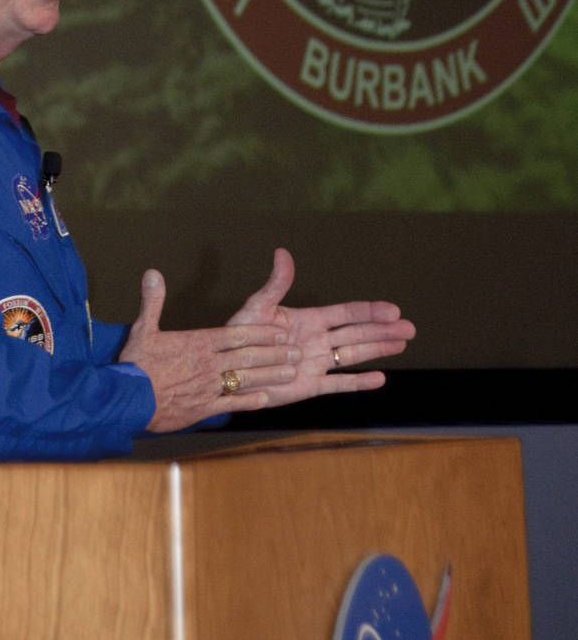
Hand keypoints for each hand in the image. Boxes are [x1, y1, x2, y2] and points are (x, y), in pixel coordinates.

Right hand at [119, 269, 301, 431]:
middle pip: (248, 356)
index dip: (261, 333)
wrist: (128, 401)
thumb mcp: (143, 329)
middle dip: (274, 353)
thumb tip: (153, 272)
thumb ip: (153, 301)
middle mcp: (208, 364)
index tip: (280, 331)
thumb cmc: (136, 364)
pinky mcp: (204, 408)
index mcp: (198, 343)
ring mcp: (208, 387)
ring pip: (246, 379)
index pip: (236, 335)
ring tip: (290, 373)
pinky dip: (250, 401)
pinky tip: (266, 399)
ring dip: (270, 375)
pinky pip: (232, 403)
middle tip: (296, 352)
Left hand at [225, 248, 415, 406]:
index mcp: (308, 319)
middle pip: (357, 333)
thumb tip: (282, 252)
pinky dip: (359, 383)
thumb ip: (275, 284)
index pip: (345, 313)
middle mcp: (317, 340)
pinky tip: (379, 378)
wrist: (229, 369)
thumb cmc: (240, 336)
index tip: (393, 309)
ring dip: (378, 349)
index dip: (369, 311)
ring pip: (353, 355)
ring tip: (403, 343)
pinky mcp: (310, 387)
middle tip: (410, 328)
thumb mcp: (257, 307)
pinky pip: (339, 384)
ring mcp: (316, 364)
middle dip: (383, 330)